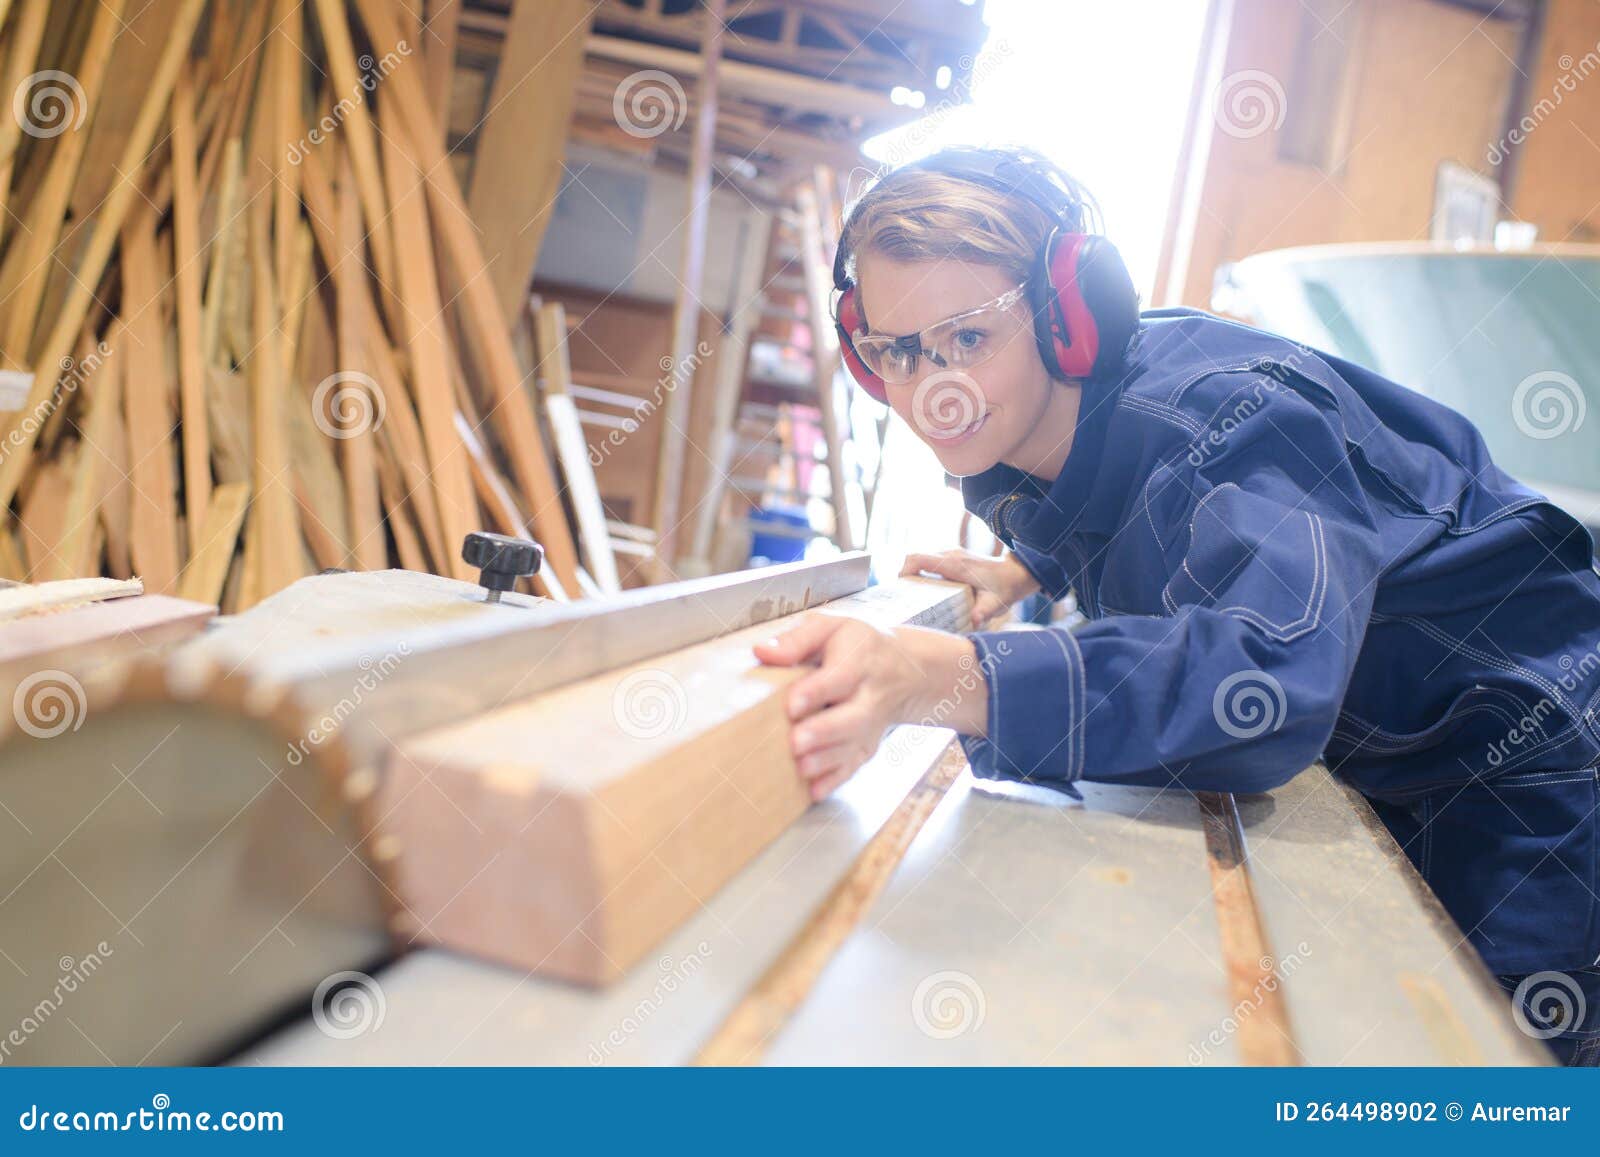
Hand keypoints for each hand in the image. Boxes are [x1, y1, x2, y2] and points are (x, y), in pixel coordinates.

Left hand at [753, 614, 984, 800]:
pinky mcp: (868, 743)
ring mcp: (872, 723)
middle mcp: (870, 694)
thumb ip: (798, 639)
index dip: (817, 691)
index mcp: (860, 659)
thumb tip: (762, 652)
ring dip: (827, 759)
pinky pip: (856, 764)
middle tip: (795, 742)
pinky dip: (836, 779)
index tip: (792, 704)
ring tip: (800, 767)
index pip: (841, 676)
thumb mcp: (832, 627)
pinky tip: (814, 791)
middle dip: (825, 731)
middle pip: (853, 716)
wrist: (906, 669)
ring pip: (853, 744)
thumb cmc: (857, 644)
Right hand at [901, 549, 1040, 627]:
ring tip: (912, 599)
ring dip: (913, 576)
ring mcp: (950, 555)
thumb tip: (974, 622)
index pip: (918, 558)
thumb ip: (984, 612)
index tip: (900, 588)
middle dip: (904, 577)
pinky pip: (929, 563)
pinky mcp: (951, 559)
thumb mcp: (996, 603)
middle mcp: (949, 555)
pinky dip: (921, 575)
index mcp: (955, 563)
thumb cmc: (1005, 588)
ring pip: (920, 560)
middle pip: (914, 558)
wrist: (1016, 573)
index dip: (903, 570)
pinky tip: (926, 594)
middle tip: (903, 599)